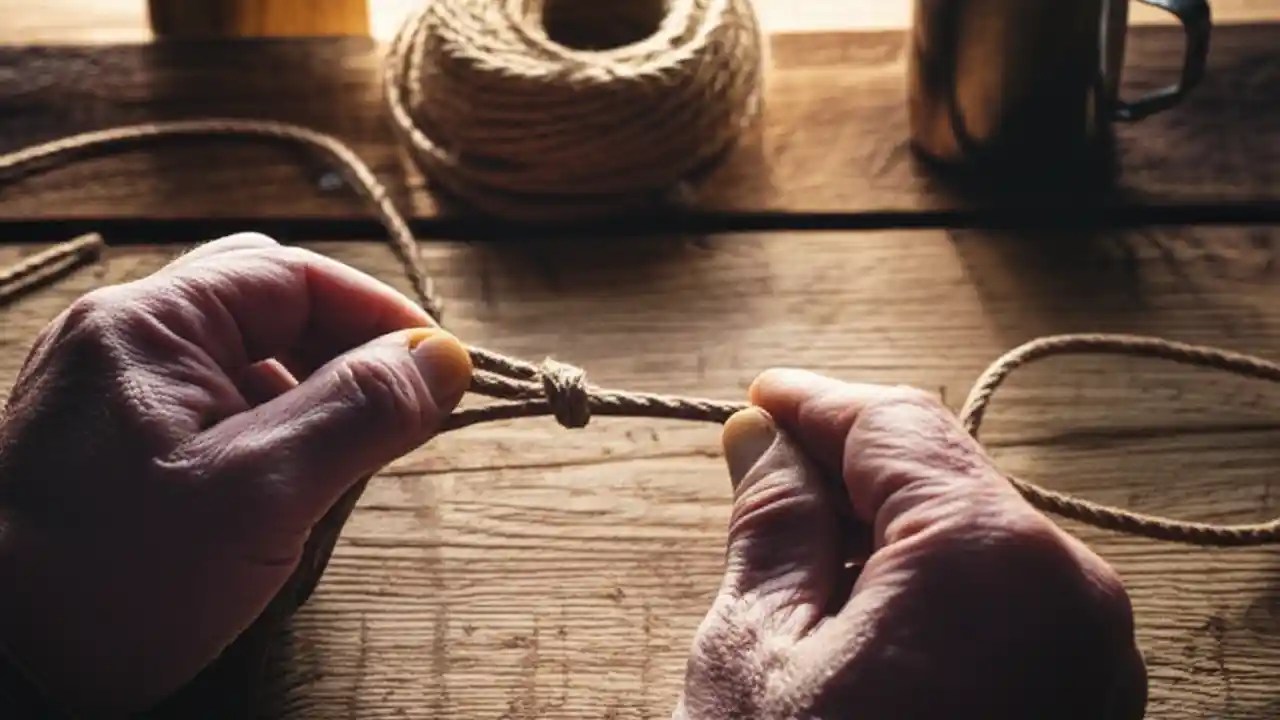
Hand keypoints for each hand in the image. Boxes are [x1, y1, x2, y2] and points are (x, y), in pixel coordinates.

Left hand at [0, 234, 472, 714]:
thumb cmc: (115, 583)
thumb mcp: (259, 494)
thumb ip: (358, 413)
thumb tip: (444, 358)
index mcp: (151, 324)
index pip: (295, 276)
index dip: (381, 317)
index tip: (441, 373)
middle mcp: (125, 337)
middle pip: (271, 308)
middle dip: (345, 355)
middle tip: (395, 417)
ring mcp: (113, 388)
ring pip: (248, 360)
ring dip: (310, 400)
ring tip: (334, 469)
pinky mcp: (113, 441)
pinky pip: (215, 407)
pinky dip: (268, 434)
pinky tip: (279, 492)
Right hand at [677, 371, 1145, 719]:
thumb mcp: (756, 656)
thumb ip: (770, 527)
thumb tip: (762, 440)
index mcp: (992, 559)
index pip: (894, 425)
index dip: (812, 403)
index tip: (755, 404)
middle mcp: (1073, 596)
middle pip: (948, 476)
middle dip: (848, 469)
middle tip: (756, 483)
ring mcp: (1093, 662)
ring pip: (979, 540)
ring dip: (887, 533)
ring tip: (794, 564)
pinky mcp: (1085, 709)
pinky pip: (1007, 608)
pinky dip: (931, 592)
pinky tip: (857, 621)